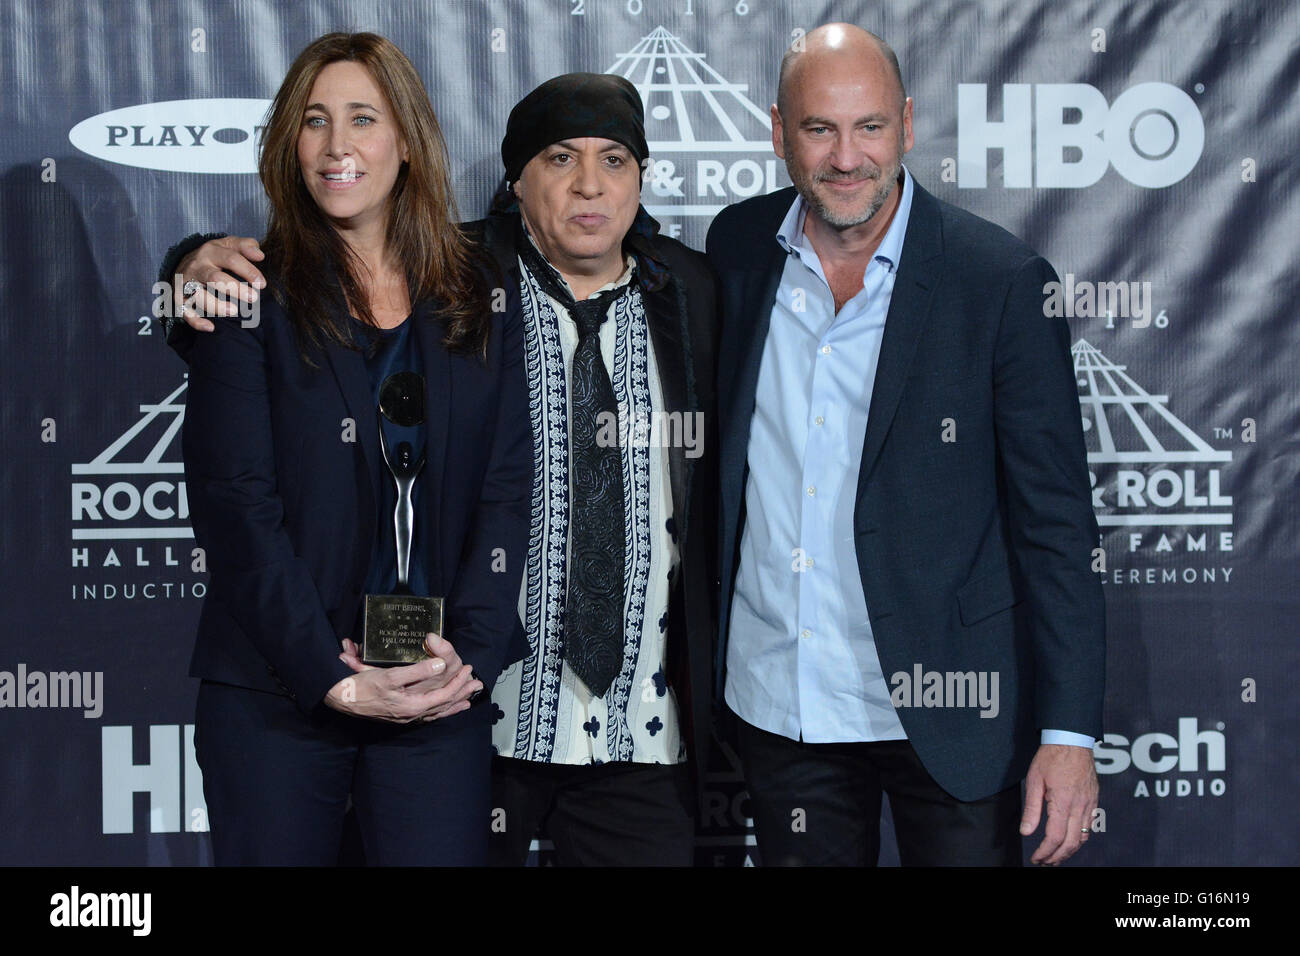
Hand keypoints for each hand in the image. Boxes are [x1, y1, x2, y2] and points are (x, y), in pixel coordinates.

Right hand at [171, 236, 265, 330]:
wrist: (183, 263)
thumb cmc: (214, 256)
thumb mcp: (227, 245)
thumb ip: (245, 246)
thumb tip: (260, 255)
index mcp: (211, 251)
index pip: (231, 259)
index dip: (248, 271)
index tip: (262, 284)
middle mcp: (197, 266)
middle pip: (215, 278)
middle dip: (235, 289)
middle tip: (253, 298)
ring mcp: (186, 283)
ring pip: (199, 296)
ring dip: (216, 305)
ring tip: (234, 311)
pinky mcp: (179, 297)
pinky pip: (185, 312)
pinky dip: (196, 321)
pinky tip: (210, 327)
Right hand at [325, 633, 481, 722]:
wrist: (340, 699)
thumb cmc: (362, 687)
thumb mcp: (390, 676)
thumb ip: (417, 671)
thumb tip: (441, 665)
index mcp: (411, 706)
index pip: (443, 696)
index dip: (457, 683)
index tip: (468, 670)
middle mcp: (412, 715)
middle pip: (444, 706)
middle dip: (461, 693)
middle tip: (477, 683)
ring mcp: (406, 717)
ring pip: (437, 713)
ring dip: (454, 704)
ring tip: (469, 699)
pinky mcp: (400, 715)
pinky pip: (427, 716)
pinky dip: (440, 711)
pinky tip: (444, 709)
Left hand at [1020, 743, 1098, 864]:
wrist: (1072, 741)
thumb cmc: (1051, 757)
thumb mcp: (1034, 780)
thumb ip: (1031, 808)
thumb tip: (1026, 832)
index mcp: (1063, 801)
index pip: (1055, 837)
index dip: (1044, 851)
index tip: (1036, 858)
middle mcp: (1079, 806)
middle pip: (1071, 842)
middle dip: (1057, 857)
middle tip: (1044, 862)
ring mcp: (1089, 804)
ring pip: (1083, 837)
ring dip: (1069, 851)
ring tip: (1055, 856)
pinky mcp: (1094, 801)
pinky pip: (1089, 826)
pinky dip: (1079, 839)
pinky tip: (1069, 840)